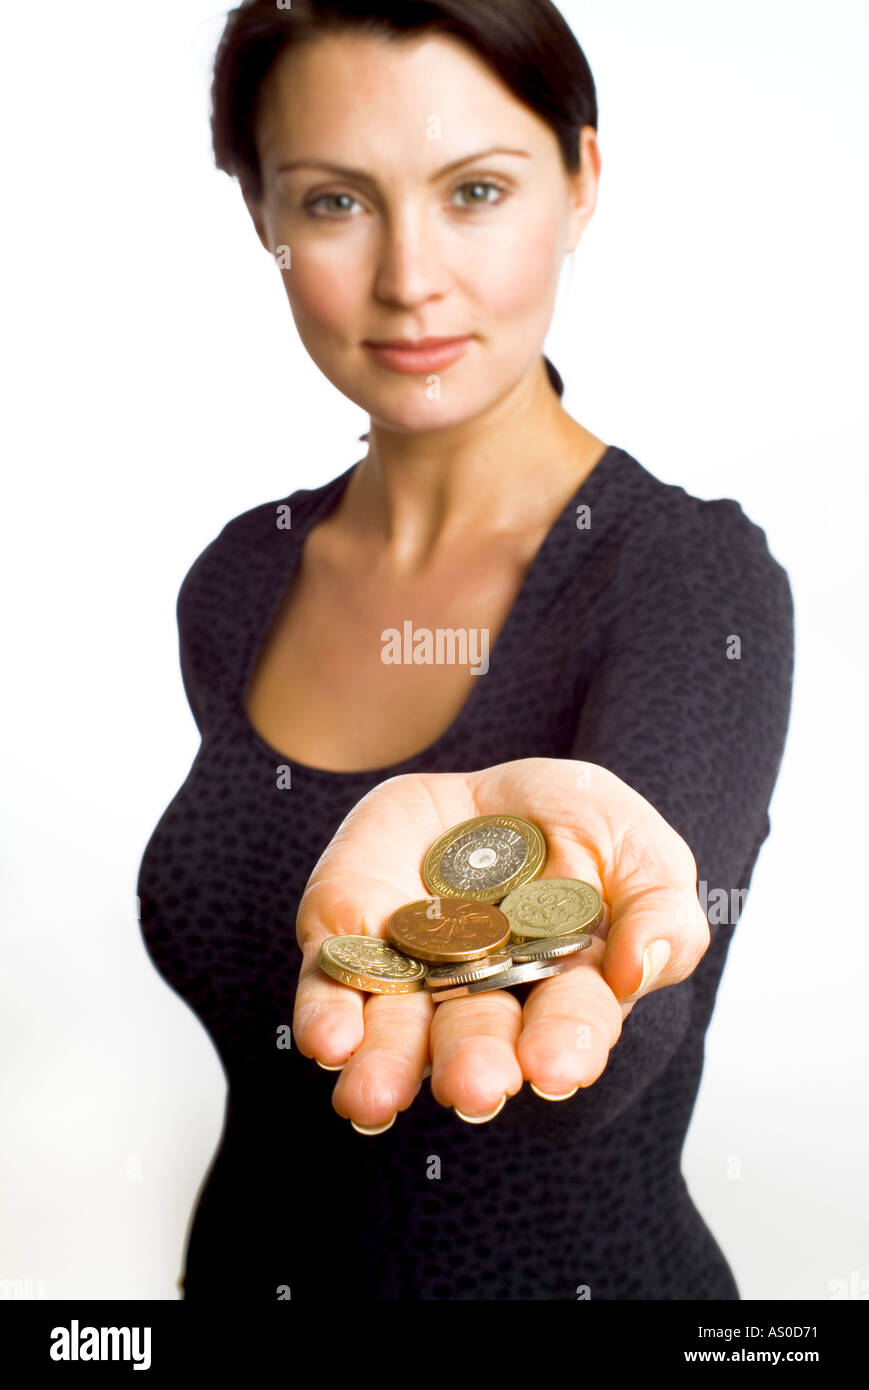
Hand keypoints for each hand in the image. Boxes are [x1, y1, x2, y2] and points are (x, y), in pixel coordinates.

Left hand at [292, 757, 708, 1127]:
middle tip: (472, 1087)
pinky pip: (331, 987)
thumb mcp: (641, 850)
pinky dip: (327, 1017)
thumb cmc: (580, 829)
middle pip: (476, 1040)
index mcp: (564, 991)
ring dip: (386, 1067)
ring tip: (373, 1098)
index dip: (564, 1045)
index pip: (568, 1026)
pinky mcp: (350, 941)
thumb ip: (660, 911)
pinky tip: (329, 1043)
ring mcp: (413, 973)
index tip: (556, 1068)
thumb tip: (635, 968)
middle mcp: (484, 999)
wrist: (493, 788)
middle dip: (474, 1064)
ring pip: (395, 1033)